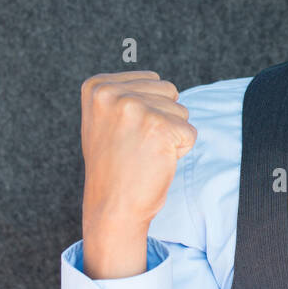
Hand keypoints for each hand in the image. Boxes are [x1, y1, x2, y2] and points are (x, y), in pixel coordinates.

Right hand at [80, 71, 196, 277]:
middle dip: (162, 119)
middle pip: (169, 91)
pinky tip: (155, 162)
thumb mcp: (105, 120)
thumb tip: (157, 81)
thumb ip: (124, 95)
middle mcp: (112, 93)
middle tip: (136, 146)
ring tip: (144, 153)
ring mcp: (134, 108)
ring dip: (171, 135)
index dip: (148, 110)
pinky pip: (190, 132)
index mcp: (97, 86)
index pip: (151, 81)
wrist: (112, 207)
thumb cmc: (114, 166)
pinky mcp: (159, 127)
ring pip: (181, 111)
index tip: (124, 134)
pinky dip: (180, 151)